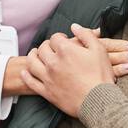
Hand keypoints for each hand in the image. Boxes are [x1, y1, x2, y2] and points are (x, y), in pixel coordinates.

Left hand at [2, 30, 127, 96]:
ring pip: (32, 63)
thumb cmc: (101, 76)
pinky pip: (31, 82)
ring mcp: (48, 77)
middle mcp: (53, 62)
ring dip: (32, 56)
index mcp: (65, 50)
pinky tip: (26, 72)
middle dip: (47, 46)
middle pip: (43, 48)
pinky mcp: (47, 92)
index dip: (60, 37)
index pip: (55, 38)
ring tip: (35, 54)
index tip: (63, 40)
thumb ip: (86, 35)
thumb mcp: (99, 50)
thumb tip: (74, 26)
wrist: (98, 101)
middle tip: (51, 48)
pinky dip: (26, 76)